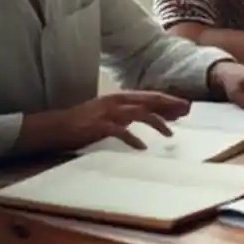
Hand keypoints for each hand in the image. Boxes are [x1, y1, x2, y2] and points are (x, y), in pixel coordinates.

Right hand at [50, 91, 191, 150]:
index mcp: (120, 97)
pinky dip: (133, 139)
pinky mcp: (99, 126)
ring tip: (170, 133)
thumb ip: (131, 114)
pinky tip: (142, 147)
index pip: (150, 96)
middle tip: (187, 112)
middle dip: (170, 106)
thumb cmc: (85, 122)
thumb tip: (155, 117)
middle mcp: (116, 101)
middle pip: (150, 100)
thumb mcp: (111, 114)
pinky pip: (121, 132)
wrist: (56, 127)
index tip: (185, 106)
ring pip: (140, 113)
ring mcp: (108, 113)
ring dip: (157, 123)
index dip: (169, 100)